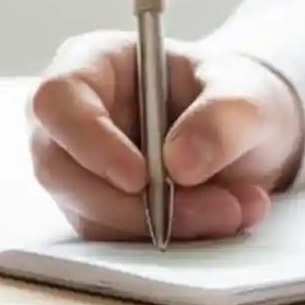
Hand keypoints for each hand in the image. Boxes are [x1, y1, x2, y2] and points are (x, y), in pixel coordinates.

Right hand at [28, 31, 304, 240]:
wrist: (247, 138)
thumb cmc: (234, 97)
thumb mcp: (247, 92)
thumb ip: (223, 118)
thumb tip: (180, 164)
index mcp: (91, 63)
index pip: (57, 99)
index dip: (88, 141)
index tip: (140, 177)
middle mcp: (71, 118)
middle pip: (59, 169)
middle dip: (131, 204)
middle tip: (212, 208)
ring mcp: (78, 168)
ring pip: (89, 214)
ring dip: (160, 226)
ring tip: (233, 210)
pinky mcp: (97, 211)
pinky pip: (114, 241)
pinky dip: (170, 239)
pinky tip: (220, 219)